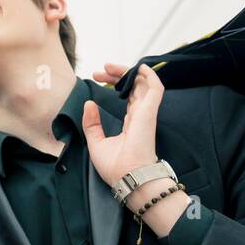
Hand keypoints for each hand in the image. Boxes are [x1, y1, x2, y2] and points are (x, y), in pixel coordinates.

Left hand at [82, 62, 163, 188]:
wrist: (127, 178)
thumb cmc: (115, 166)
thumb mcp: (96, 142)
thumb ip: (92, 124)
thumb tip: (88, 104)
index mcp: (131, 122)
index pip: (126, 95)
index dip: (114, 83)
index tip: (96, 78)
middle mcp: (140, 115)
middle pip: (134, 86)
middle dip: (118, 74)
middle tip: (100, 70)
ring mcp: (146, 113)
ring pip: (143, 83)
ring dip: (128, 71)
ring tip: (108, 66)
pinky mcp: (149, 113)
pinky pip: (155, 89)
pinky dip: (150, 76)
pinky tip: (140, 67)